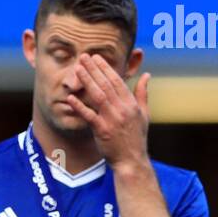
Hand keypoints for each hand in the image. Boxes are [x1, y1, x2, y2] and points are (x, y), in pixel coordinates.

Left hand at [64, 54, 149, 168]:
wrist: (132, 160)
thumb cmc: (136, 137)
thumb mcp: (144, 114)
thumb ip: (143, 93)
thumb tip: (147, 74)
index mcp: (131, 104)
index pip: (117, 81)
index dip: (106, 68)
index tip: (96, 57)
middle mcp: (122, 109)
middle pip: (106, 84)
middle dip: (94, 69)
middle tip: (83, 56)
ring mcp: (112, 119)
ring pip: (97, 95)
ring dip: (86, 80)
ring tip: (77, 69)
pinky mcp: (102, 130)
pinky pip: (89, 116)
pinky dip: (80, 106)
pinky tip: (71, 97)